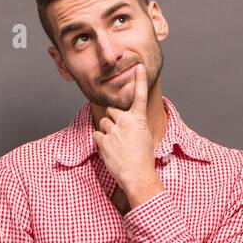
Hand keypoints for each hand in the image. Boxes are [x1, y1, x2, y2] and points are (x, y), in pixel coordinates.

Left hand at [92, 63, 160, 201]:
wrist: (137, 176)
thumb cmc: (144, 159)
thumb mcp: (145, 138)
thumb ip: (136, 126)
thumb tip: (130, 123)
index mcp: (139, 120)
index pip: (140, 95)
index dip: (140, 80)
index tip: (139, 66)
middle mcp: (125, 122)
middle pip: (112, 110)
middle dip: (113, 118)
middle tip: (120, 133)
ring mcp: (113, 130)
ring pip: (104, 122)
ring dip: (107, 131)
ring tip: (116, 145)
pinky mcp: (102, 140)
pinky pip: (97, 135)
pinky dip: (101, 142)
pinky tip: (110, 151)